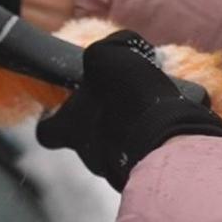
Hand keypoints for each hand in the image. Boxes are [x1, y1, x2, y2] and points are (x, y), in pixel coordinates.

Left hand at [34, 30, 221, 187]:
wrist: (170, 137)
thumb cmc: (129, 97)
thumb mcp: (108, 56)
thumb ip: (106, 49)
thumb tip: (119, 46)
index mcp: (71, 130)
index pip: (46, 132)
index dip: (53, 118)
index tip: (65, 104)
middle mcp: (90, 156)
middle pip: (89, 139)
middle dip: (107, 119)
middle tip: (128, 99)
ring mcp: (120, 171)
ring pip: (123, 148)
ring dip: (136, 130)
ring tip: (159, 108)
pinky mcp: (152, 175)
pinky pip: (152, 157)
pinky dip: (160, 142)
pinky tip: (175, 124)